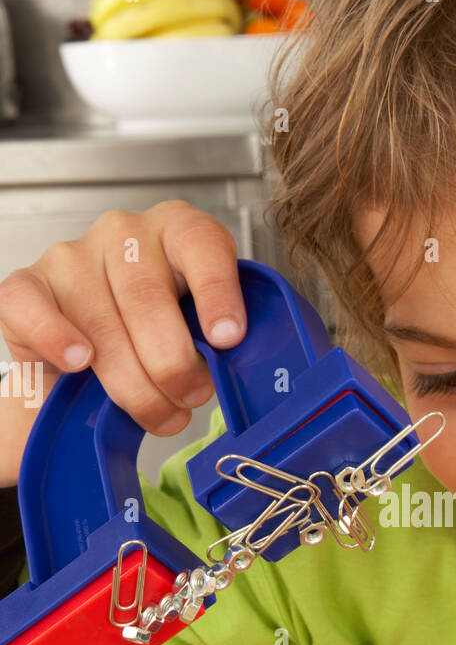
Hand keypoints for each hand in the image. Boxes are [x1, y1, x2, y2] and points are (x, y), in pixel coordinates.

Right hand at [0, 199, 247, 438]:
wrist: (89, 362)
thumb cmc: (156, 341)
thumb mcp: (197, 329)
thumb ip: (216, 337)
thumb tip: (240, 374)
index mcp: (177, 231)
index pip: (201, 244)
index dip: (217, 293)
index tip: (227, 339)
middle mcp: (124, 235)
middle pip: (149, 298)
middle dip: (174, 363)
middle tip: (192, 397)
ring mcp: (72, 257)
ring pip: (102, 322)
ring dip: (133, 382)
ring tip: (159, 413)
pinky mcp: (27, 286)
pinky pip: (33, 309)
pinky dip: (57, 338)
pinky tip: (79, 362)